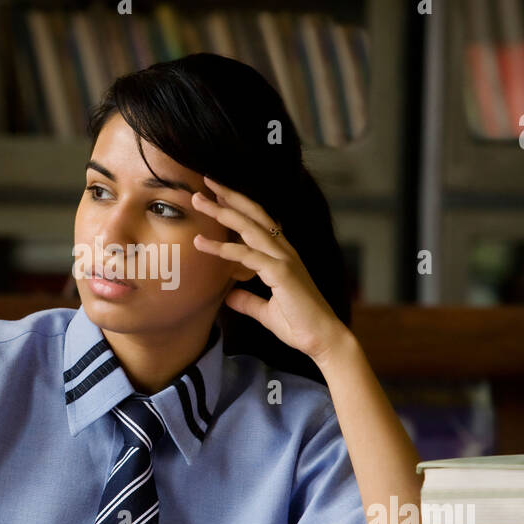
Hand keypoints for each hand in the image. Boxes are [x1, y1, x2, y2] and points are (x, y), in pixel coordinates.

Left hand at [192, 175, 349, 364]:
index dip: (238, 206)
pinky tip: (203, 243)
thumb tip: (229, 296)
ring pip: (249, 228)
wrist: (323, 340)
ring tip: (199, 200)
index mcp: (282, 256)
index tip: (217, 195)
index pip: (258, 223)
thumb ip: (248, 301)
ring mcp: (284, 260)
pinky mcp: (281, 273)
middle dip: (229, 198)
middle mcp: (284, 252)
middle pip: (253, 216)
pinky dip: (224, 248)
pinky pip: (247, 256)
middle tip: (205, 183)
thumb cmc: (300, 325)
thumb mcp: (265, 312)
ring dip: (222, 212)